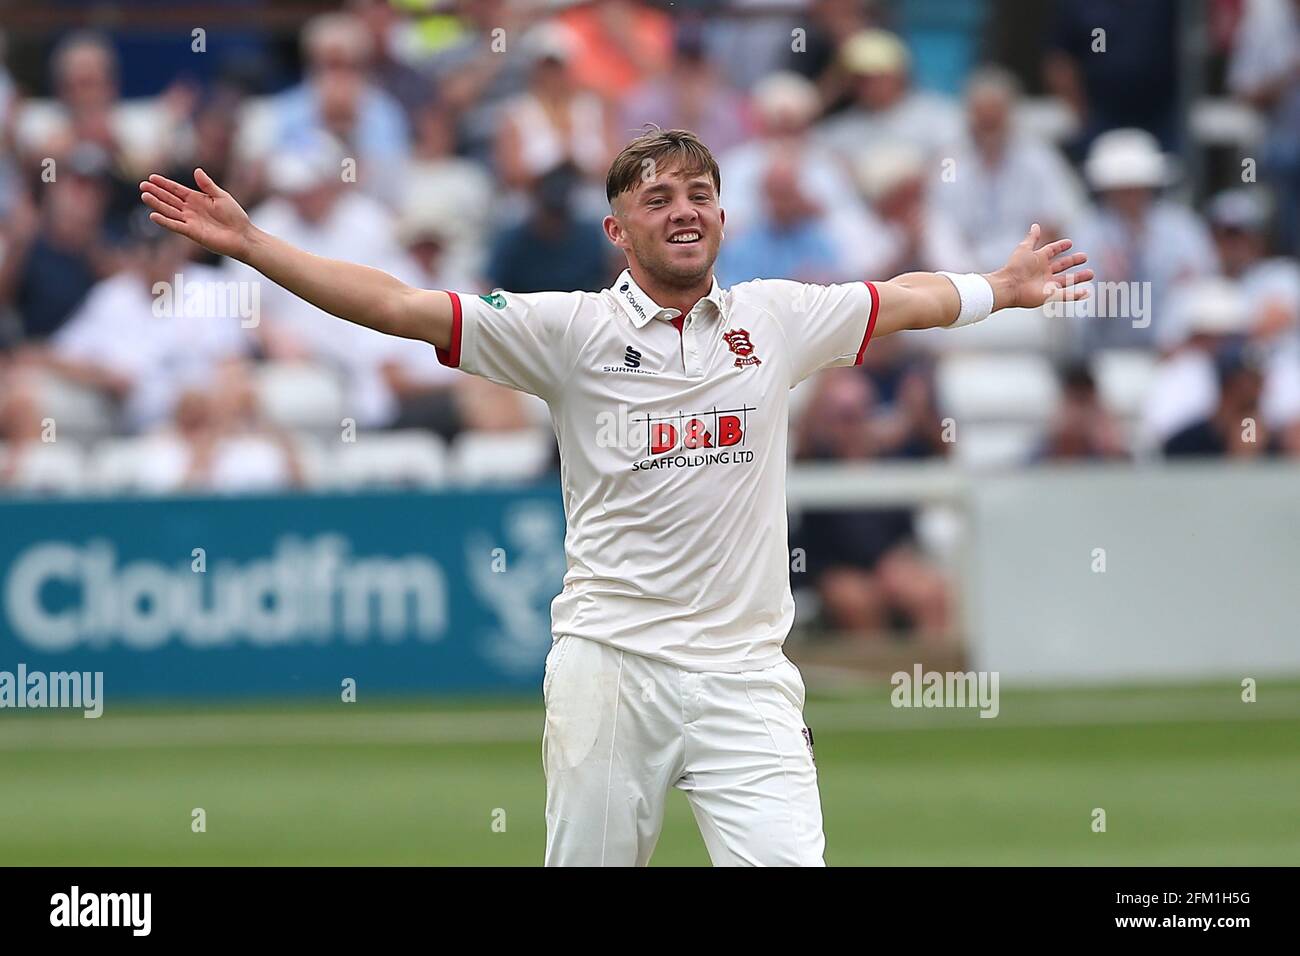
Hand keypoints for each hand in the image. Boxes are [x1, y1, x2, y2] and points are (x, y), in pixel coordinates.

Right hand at [138, 169, 253, 259]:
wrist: (243, 236)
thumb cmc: (235, 216)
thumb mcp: (221, 196)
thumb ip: (207, 185)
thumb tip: (196, 171)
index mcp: (197, 199)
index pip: (176, 190)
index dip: (164, 184)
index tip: (152, 177)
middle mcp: (190, 210)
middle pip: (169, 199)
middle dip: (156, 192)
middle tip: (143, 186)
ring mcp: (190, 221)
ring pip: (169, 211)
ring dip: (157, 204)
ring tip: (145, 196)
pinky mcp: (192, 233)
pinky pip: (175, 226)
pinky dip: (165, 221)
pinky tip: (153, 215)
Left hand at [987, 223, 1093, 310]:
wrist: (1009, 286)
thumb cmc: (1015, 267)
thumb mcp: (1024, 249)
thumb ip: (1032, 238)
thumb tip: (1036, 225)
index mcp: (1038, 260)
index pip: (1052, 251)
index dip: (1060, 246)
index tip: (1070, 243)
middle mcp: (1044, 273)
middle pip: (1062, 266)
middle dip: (1073, 261)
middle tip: (1085, 256)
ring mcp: (1047, 285)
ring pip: (1067, 280)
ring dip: (1078, 278)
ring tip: (1091, 273)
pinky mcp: (1050, 296)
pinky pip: (1066, 296)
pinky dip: (1076, 295)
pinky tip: (1087, 292)